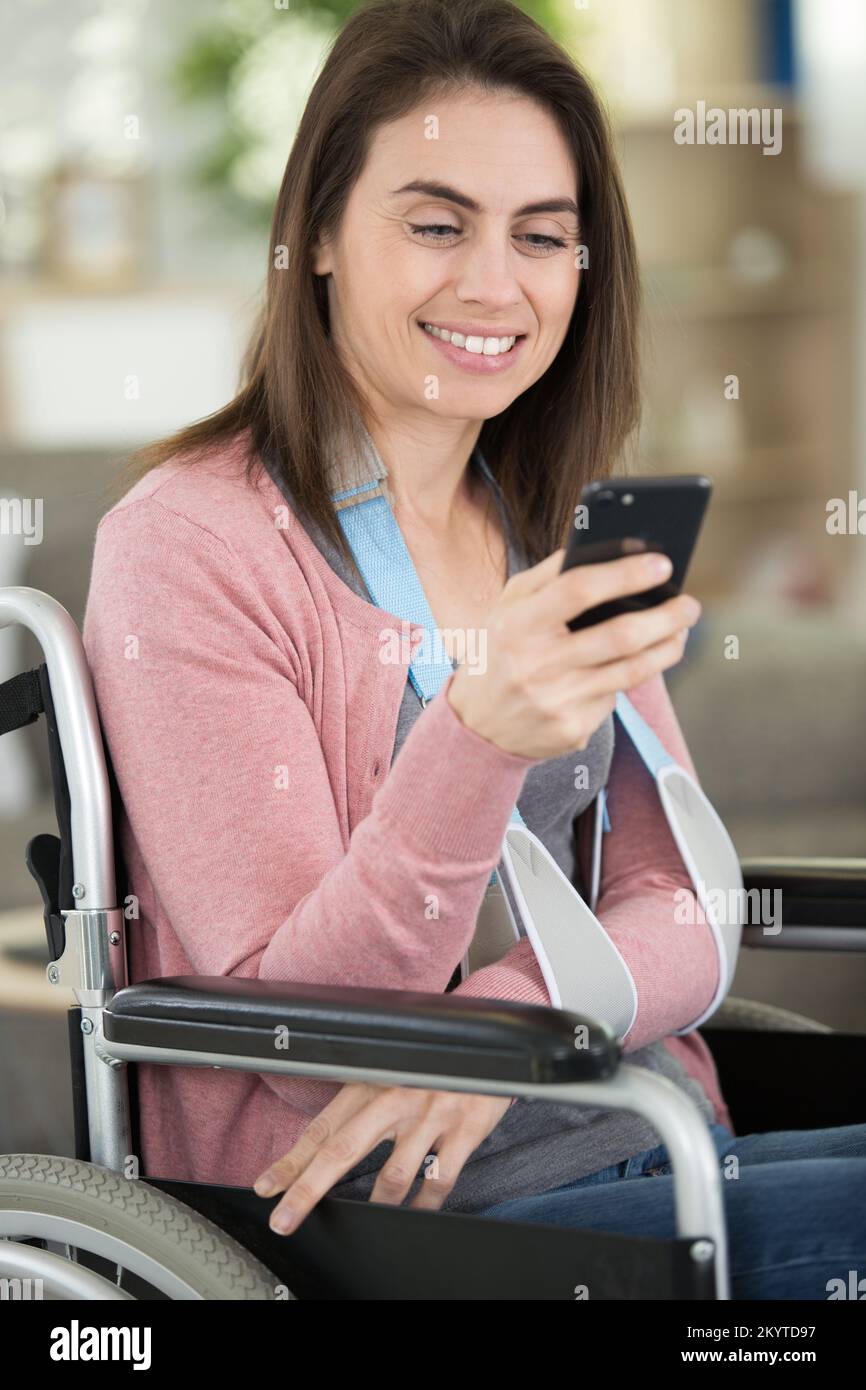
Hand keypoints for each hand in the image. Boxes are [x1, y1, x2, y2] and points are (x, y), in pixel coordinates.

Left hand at [253, 1082, 511, 1232]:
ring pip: (393, 1174)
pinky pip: (439, 1180)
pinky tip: (418, 1211)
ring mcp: (430, 1114)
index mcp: (372, 1082)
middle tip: (284, 1219)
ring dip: (378, 1204)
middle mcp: (395, 1096)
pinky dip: (426, 1204)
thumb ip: (363, 1105)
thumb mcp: (392, 1073)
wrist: (492, 1043)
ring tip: (369, 1219)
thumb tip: (324, 1145)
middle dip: (308, 1189)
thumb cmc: (433, 1062)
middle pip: (343, 1149)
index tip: (268, 1186)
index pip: (323, 1126)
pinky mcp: (464, 1129)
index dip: (292, 1159)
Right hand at [447, 546, 700, 760]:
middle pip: (619, 636)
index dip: (625, 574)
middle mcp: (536, 665)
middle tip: (690, 604)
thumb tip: (606, 547)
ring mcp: (556, 702)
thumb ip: (549, 576)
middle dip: (665, 617)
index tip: (663, 563)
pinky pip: (615, 699)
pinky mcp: (572, 730)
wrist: (476, 725)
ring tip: (681, 631)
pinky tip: (632, 666)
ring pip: (630, 671)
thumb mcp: (508, 608)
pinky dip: (628, 679)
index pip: (578, 590)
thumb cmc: (501, 651)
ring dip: (667, 648)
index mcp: (517, 625)